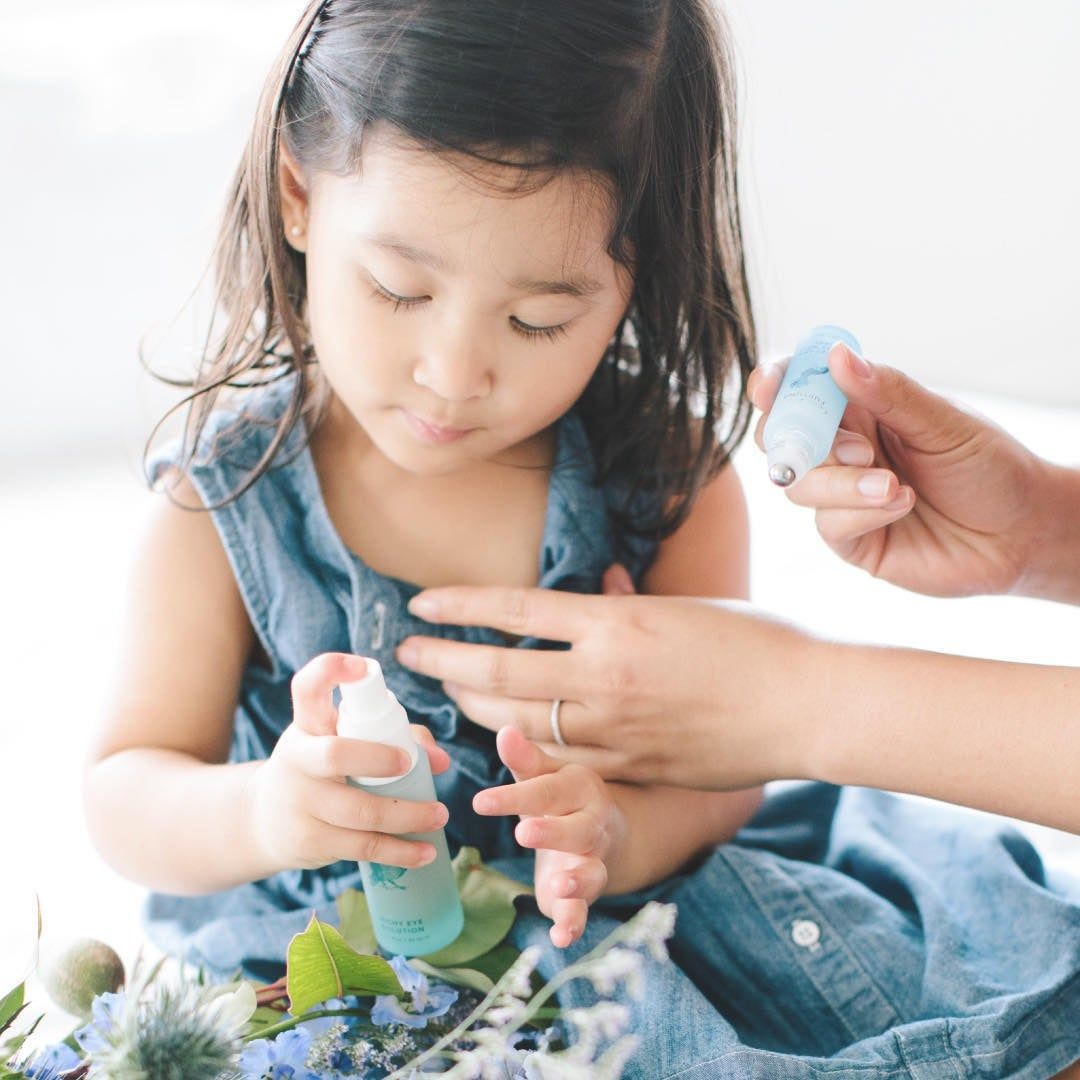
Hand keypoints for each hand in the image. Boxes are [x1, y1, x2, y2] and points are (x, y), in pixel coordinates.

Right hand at [246, 653, 451, 874]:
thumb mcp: (342, 741)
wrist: (262, 821)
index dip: (331, 671)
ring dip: (408, 814)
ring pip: (359, 810)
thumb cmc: (321, 769)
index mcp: (307, 724)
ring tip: (439, 815)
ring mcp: (300, 803)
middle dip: (378, 759)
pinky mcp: (310, 841)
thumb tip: (440, 760)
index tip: (362, 667)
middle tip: (410, 764)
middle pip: (336, 755)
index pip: (307, 688)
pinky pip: (362, 847)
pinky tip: (425, 853)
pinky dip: (399, 851)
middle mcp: (297, 759)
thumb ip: (397, 736)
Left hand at [397, 587, 817, 789]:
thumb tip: (598, 592)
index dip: (459, 605)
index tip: (420, 603)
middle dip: (444, 661)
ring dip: (473, 704)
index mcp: (616, 620)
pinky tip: (504, 735)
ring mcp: (614, 726)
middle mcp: (603, 674)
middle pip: (498, 670)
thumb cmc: (759, 641)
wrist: (808, 704)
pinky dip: (523, 743)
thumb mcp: (682, 608)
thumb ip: (627, 610)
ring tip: (446, 690)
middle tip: (410, 655)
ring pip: (518, 720)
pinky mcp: (629, 765)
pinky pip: (558, 757)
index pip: (514, 609)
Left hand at [474, 726, 617, 947]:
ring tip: (558, 885)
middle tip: (523, 833)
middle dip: (554, 832)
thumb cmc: (560, 796)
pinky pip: (585, 911)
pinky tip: (560, 938)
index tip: (479, 802)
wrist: (604, 830)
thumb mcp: (544, 775)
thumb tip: (505, 730)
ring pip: (592, 872)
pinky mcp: (583, 895)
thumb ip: (524, 760)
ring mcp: (592, 862)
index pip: (547, 790)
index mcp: (580, 789)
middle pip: (579, 830)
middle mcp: (593, 825)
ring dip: (577, 881)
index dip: (515, 796)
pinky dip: (574, 924)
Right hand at [749, 343, 1052, 596]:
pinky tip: (903, 503)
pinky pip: (827, 523)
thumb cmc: (988, 467)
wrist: (1021, 533)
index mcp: (859, 408)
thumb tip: (836, 355)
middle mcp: (841, 449)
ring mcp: (840, 495)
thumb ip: (888, 392)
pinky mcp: (850, 538)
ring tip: (894, 485)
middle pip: (779, 436)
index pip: (798, 387)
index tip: (769, 387)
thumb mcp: (943, 421)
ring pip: (798, 484)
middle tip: (854, 447)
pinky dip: (861, 512)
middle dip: (798, 438)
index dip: (774, 383)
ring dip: (843, 483)